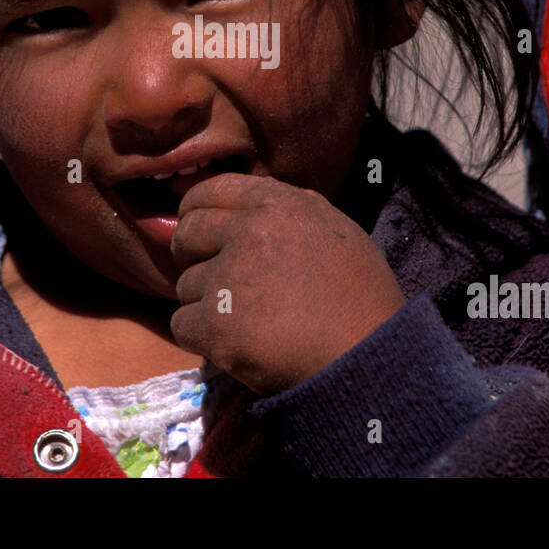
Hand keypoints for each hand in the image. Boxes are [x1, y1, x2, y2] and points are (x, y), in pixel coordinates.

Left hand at [168, 173, 405, 395]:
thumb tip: (253, 201)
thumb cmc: (361, 299)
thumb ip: (293, 211)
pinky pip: (181, 325)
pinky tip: (234, 345)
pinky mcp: (216, 323)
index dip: (195, 211)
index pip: (211, 190)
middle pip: (187, 234)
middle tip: (215, 281)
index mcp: (280, 204)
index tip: (196, 230)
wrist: (367, 358)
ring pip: (185, 284)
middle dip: (191, 257)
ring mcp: (229, 277)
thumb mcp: (338, 232)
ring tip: (247, 321)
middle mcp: (249, 231)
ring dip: (205, 304)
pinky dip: (202, 339)